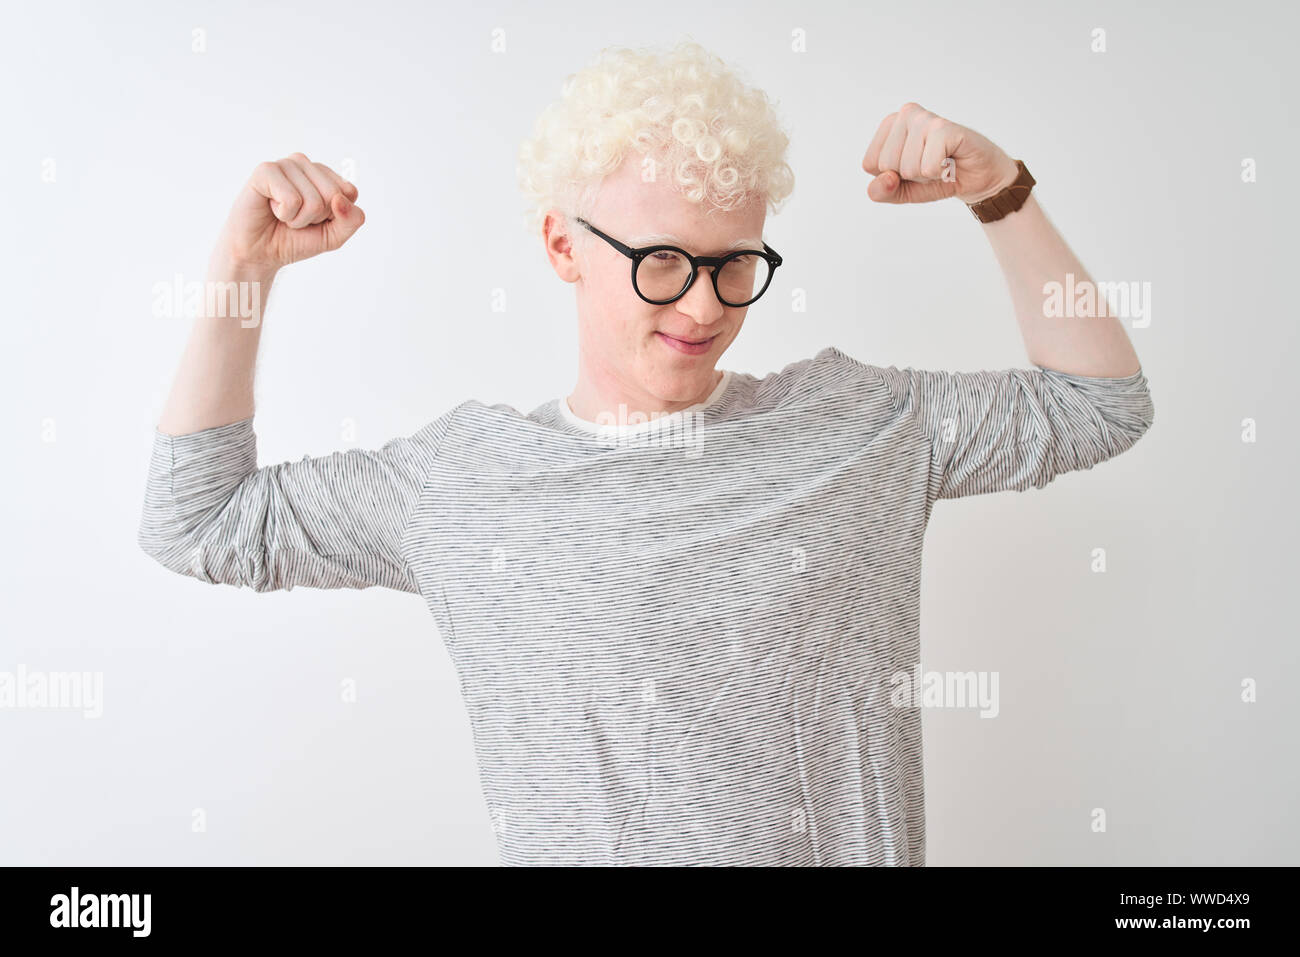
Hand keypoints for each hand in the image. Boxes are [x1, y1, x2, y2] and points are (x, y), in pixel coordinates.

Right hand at [214, 153, 363, 270]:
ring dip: (298, 219)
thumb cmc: (294, 239)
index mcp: (323, 174)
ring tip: (283, 215)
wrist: (259, 252)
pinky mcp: (265, 171)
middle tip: (296, 218)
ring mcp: (285, 164)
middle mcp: (305, 164)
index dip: (335, 216)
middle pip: (333, 196)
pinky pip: (292, 199)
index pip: (349, 192)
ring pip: (314, 200)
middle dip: (316, 218)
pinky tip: (272, 209)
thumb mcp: (333, 236)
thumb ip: (351, 220)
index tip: (315, 220)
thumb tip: (341, 199)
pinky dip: (285, 214)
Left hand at [862, 103, 1018, 205]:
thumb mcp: (901, 191)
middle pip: (887, 165)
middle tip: (930, 164)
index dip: (892, 177)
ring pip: (907, 168)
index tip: (913, 166)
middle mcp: (905, 114)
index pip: (870, 164)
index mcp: (890, 125)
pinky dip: (941, 174)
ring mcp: (925, 118)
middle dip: (910, 176)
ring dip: (927, 175)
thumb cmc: (937, 178)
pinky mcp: (944, 128)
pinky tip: (951, 160)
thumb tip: (886, 179)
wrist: (977, 178)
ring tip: (941, 162)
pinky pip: (928, 168)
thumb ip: (882, 190)